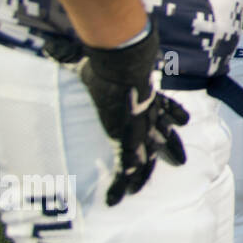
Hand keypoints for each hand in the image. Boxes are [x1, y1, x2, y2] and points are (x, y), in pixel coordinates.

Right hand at [64, 26, 188, 205]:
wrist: (123, 64)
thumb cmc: (113, 58)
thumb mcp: (107, 60)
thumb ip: (91, 57)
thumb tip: (59, 46)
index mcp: (148, 94)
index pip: (165, 107)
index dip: (173, 114)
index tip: (183, 121)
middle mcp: (148, 114)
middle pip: (164, 135)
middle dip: (174, 148)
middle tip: (182, 161)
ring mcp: (140, 128)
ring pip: (147, 157)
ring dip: (143, 175)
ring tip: (137, 190)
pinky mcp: (128, 138)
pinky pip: (127, 165)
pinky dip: (122, 182)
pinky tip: (118, 196)